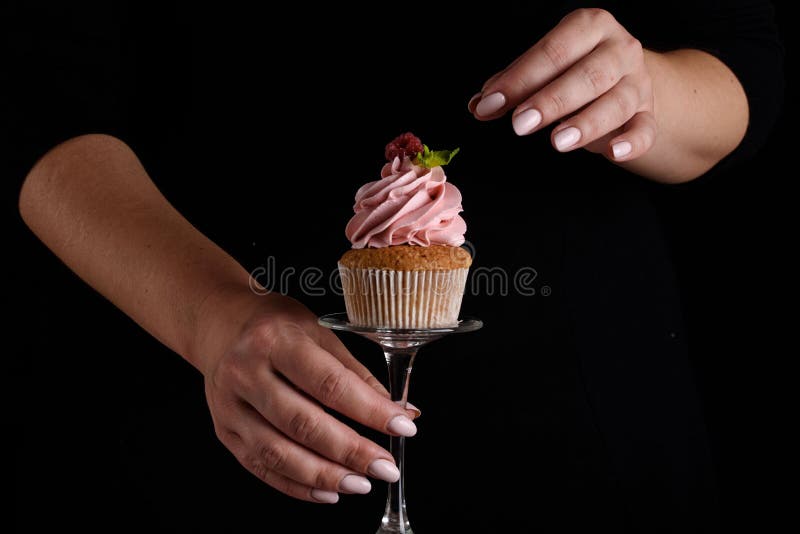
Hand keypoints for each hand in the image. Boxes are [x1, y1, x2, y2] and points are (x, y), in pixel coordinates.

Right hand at [199, 291, 418, 502]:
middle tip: (385, 468)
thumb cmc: (277, 327)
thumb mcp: (320, 333)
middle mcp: (246, 373)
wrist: (221, 326)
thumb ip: (357, 374)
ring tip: (361, 484)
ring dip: (325, 475)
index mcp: (276, 341)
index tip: (402, 426)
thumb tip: (401, 411)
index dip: (368, 409)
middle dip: (350, 451)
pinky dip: (297, 485)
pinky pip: (261, 467)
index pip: (329, 383)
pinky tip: (328, 491)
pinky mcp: (224, 431)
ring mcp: (229, 406)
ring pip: (278, 452)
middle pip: (303, 422)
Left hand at [469, 8, 654, 161]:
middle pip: (589, 75)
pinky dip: (632, 143)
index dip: (520, 79)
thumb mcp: (544, 70)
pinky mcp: (648, 114)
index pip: (553, 51)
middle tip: (520, 124)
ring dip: (587, 123)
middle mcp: (619, 50)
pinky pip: (645, 130)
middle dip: (552, 100)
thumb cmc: (573, 71)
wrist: (626, 81)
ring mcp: (637, 83)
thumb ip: (512, 85)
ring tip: (557, 141)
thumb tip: (479, 105)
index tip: (490, 104)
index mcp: (589, 27)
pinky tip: (613, 153)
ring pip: (617, 103)